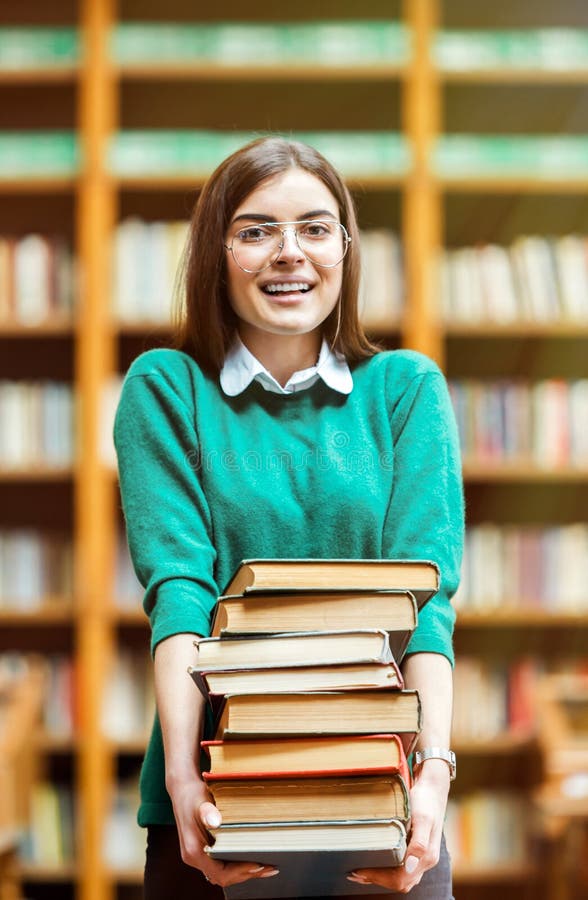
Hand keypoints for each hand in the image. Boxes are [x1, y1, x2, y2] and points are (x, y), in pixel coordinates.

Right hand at [169, 777, 278, 886]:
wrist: (182, 789)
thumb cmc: (193, 795)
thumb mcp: (201, 801)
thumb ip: (208, 812)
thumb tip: (215, 822)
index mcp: (193, 851)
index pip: (220, 873)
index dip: (240, 872)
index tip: (258, 864)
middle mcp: (194, 858)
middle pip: (223, 877)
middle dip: (246, 874)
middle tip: (269, 867)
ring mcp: (198, 856)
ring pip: (222, 873)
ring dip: (243, 871)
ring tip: (266, 866)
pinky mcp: (203, 851)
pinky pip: (221, 865)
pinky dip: (236, 865)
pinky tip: (251, 858)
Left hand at [347, 759, 449, 893]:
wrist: (433, 787)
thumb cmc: (426, 800)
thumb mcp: (423, 818)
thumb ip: (419, 844)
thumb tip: (409, 867)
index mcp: (427, 856)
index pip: (401, 879)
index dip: (379, 878)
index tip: (360, 871)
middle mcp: (425, 860)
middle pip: (401, 882)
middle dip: (377, 880)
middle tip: (355, 873)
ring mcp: (421, 857)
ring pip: (402, 878)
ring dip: (381, 878)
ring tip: (361, 872)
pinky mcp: (417, 850)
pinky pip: (402, 869)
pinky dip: (387, 871)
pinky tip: (376, 862)